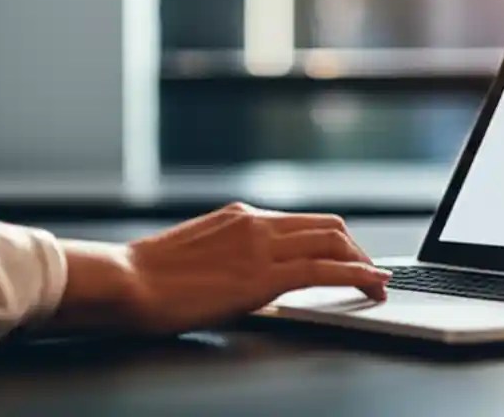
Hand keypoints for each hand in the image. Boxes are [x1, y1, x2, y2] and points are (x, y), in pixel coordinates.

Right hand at [50, 203, 389, 335]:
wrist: (125, 281)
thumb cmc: (146, 277)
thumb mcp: (198, 253)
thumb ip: (229, 255)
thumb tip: (245, 275)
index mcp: (241, 216)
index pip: (303, 222)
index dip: (334, 241)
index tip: (349, 257)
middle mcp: (256, 223)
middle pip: (327, 226)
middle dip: (356, 250)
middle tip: (370, 272)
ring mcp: (260, 246)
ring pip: (332, 243)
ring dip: (362, 263)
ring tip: (378, 284)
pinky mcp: (261, 275)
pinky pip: (322, 270)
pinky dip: (355, 276)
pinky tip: (370, 287)